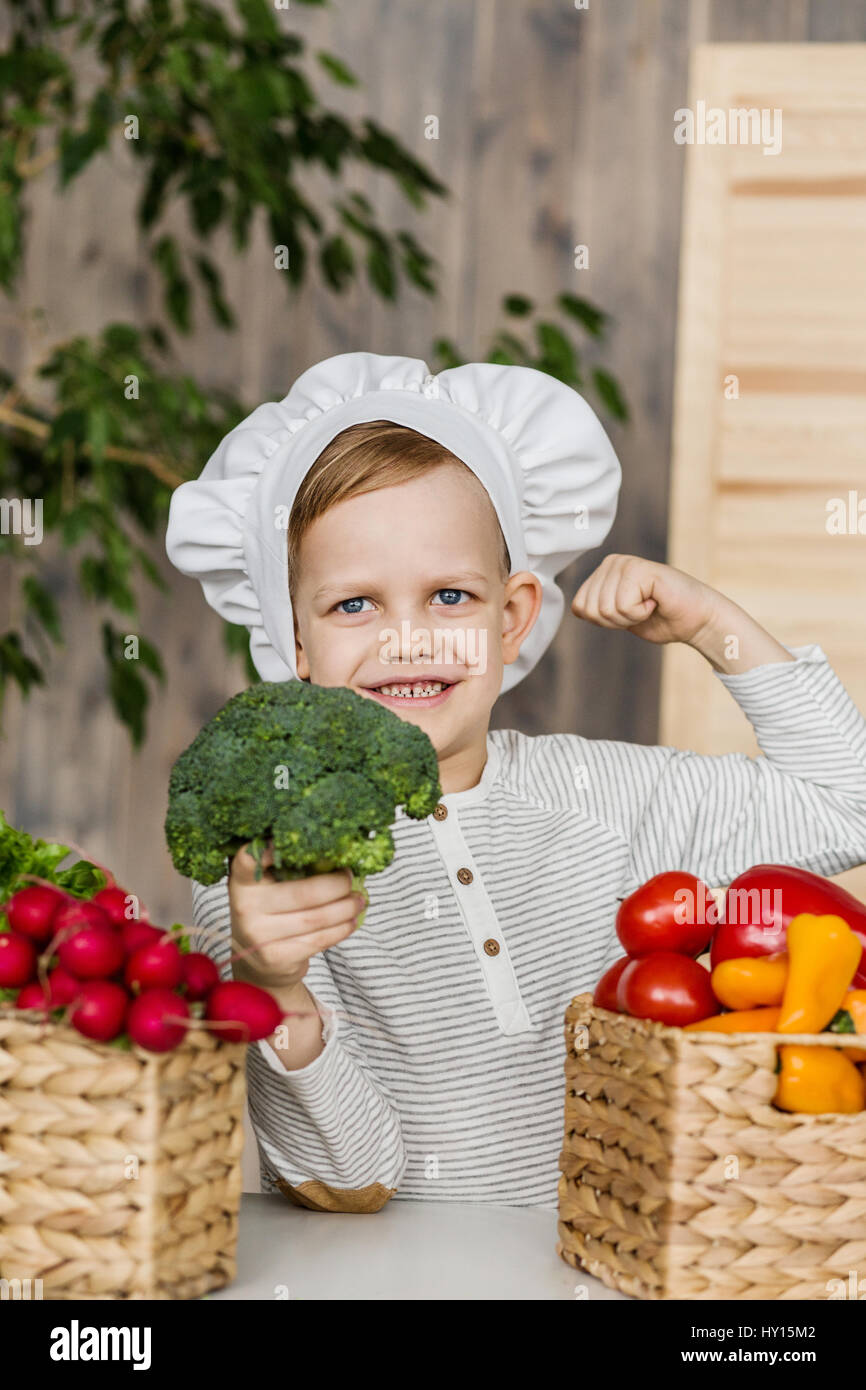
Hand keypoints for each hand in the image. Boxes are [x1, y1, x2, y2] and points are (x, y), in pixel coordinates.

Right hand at [227, 844, 364, 990]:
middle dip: (337, 885)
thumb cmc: (270, 913)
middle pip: (303, 893)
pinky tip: (350, 920)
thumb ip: (287, 869)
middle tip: (350, 877)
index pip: (247, 861)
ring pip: (316, 918)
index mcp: (242, 881)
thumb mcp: (268, 888)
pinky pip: (318, 939)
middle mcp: (246, 907)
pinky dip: (341, 929)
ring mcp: (259, 935)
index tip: (290, 842)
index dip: (267, 850)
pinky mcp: (276, 957)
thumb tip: (338, 851)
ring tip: (358, 900)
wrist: (256, 962)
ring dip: (345, 908)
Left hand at [571, 554, 715, 645]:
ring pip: (606, 609)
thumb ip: (598, 609)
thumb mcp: (619, 617)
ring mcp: (624, 563)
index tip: (629, 614)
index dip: (604, 622)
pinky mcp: (639, 569)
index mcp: (603, 572)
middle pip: (591, 610)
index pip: (579, 608)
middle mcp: (611, 562)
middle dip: (617, 621)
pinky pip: (622, 606)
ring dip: (630, 617)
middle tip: (642, 611)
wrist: (696, 620)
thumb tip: (576, 609)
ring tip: (649, 605)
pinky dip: (640, 613)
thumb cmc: (661, 619)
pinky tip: (655, 601)